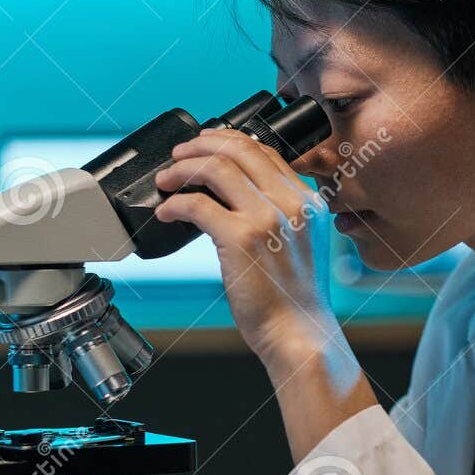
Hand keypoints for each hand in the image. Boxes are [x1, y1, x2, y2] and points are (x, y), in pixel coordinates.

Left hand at [155, 129, 337, 368]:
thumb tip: (234, 195)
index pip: (265, 151)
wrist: (298, 332)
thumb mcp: (300, 244)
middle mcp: (292, 203)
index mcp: (308, 201)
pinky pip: (197, 204)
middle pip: (240, 149)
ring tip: (166, 179)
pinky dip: (175, 204)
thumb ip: (280, 214)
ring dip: (182, 168)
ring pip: (216, 168)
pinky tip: (166, 213)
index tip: (206, 147)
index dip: (229, 141)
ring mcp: (267, 218)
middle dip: (201, 144)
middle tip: (179, 155)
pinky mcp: (241, 237)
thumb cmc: (293, 299)